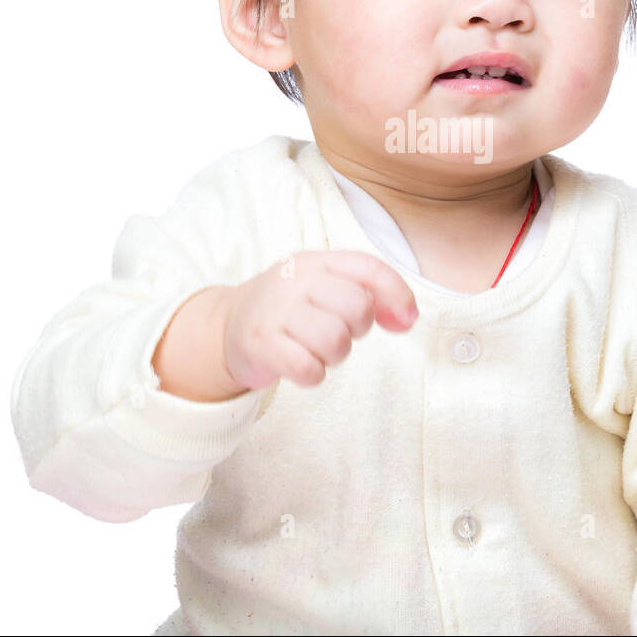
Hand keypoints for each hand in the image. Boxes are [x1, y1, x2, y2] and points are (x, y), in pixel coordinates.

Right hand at [220, 250, 417, 391]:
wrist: (228, 324)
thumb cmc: (293, 308)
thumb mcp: (327, 287)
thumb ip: (371, 294)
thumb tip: (407, 318)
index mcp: (318, 261)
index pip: (369, 268)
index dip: (396, 295)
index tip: (405, 321)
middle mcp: (295, 280)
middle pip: (357, 309)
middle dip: (357, 330)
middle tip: (337, 332)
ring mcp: (275, 310)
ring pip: (335, 341)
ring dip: (334, 355)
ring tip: (316, 349)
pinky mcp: (259, 343)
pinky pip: (307, 368)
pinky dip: (312, 374)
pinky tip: (301, 365)